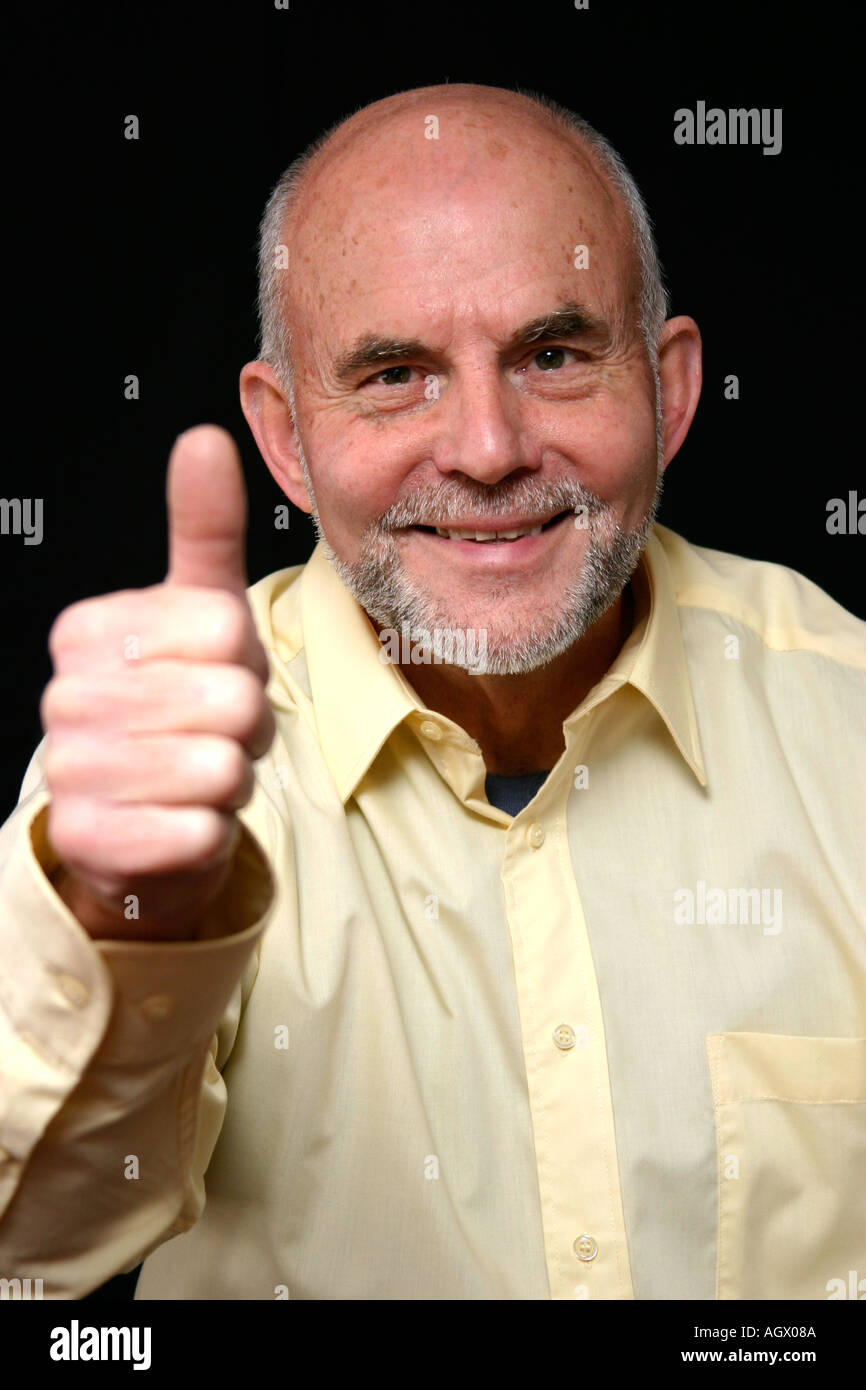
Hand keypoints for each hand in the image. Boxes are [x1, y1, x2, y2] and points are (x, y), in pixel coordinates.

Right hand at [41, 426, 275, 938]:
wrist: (145, 819)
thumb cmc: (182, 706)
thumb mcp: (200, 612)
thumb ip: (204, 528)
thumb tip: (205, 438)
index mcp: (87, 630)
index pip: (227, 628)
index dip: (246, 660)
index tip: (214, 675)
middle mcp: (66, 698)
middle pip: (233, 700)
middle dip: (246, 727)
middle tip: (214, 734)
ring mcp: (71, 774)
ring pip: (222, 768)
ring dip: (232, 780)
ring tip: (197, 775)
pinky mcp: (93, 843)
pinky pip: (204, 830)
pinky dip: (214, 831)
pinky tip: (181, 821)